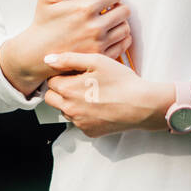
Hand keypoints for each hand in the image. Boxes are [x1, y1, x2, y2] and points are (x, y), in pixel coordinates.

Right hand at [0, 0, 132, 96]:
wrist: (35, 54)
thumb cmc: (42, 25)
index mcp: (84, 8)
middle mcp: (95, 26)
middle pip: (124, 11)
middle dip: (118, 8)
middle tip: (109, 10)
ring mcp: (99, 44)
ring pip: (125, 28)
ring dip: (120, 23)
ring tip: (110, 23)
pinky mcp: (101, 57)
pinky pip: (123, 44)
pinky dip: (121, 38)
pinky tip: (111, 35)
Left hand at [41, 51, 159, 137]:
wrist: (142, 105)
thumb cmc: (121, 81)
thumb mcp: (96, 61)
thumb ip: (68, 59)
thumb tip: (48, 60)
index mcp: (67, 90)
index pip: (50, 81)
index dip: (61, 75)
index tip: (74, 73)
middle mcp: (69, 109)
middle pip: (51, 98)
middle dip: (60, 90)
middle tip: (79, 84)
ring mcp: (79, 123)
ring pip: (64, 111)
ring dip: (71, 103)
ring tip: (91, 94)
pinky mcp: (89, 132)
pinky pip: (78, 122)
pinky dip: (83, 115)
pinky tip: (98, 106)